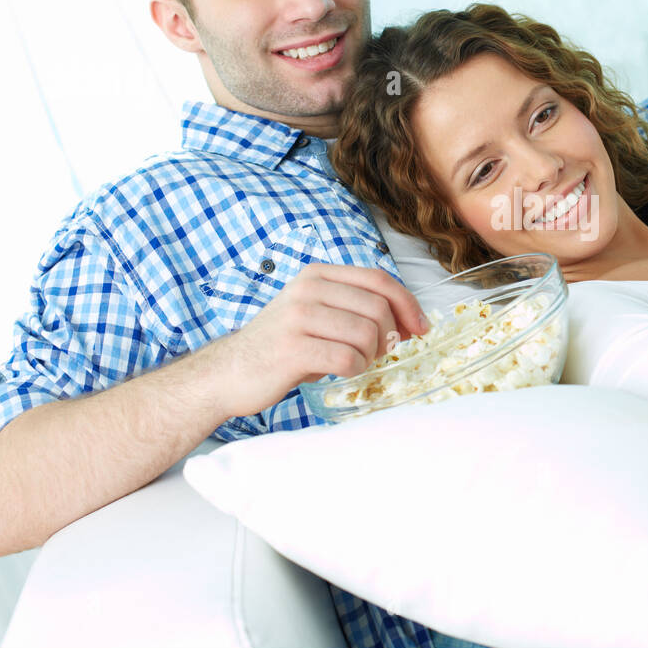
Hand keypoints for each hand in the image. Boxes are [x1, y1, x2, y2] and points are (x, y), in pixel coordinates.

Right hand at [198, 264, 428, 418]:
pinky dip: (355, 369)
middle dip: (390, 336)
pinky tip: (341, 371)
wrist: (227, 373)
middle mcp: (308, 289)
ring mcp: (298, 317)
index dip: (408, 304)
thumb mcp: (317, 314)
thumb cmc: (281, 347)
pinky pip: (347, 358)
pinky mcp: (292, 348)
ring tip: (353, 363)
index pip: (379, 280)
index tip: (420, 328)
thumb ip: (356, 310)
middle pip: (378, 307)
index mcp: (317, 275)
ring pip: (367, 333)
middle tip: (378, 354)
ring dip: (371, 356)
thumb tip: (409, 323)